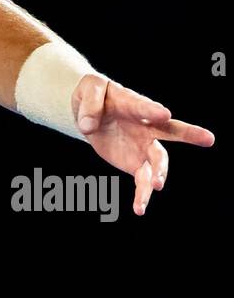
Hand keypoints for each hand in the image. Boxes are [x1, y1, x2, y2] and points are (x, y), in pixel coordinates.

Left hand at [72, 74, 214, 214]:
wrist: (89, 113)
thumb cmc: (93, 95)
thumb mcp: (88, 88)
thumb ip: (90, 105)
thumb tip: (88, 127)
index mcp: (134, 103)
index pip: (144, 107)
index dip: (154, 111)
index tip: (165, 114)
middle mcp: (146, 126)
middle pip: (170, 130)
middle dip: (189, 134)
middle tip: (208, 139)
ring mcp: (143, 146)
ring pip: (158, 160)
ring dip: (159, 172)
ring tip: (156, 184)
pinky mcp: (135, 164)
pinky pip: (142, 181)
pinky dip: (142, 195)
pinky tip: (139, 209)